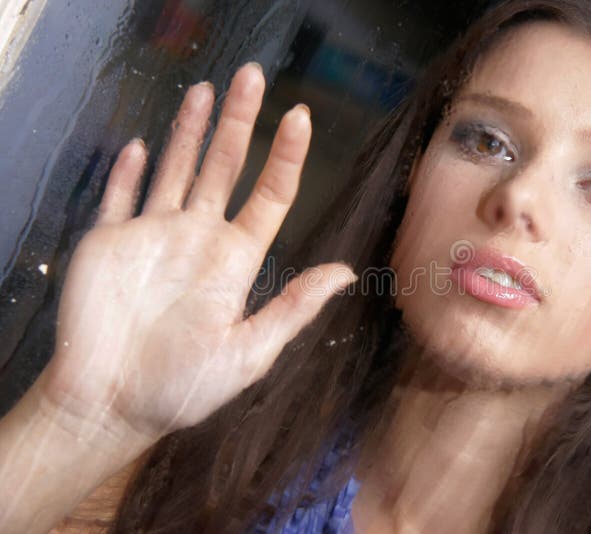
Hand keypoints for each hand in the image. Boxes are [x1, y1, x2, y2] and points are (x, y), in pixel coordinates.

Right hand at [37, 63, 355, 444]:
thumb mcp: (248, 352)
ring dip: (189, 130)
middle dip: (237, 121)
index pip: (268, 196)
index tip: (299, 116)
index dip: (285, 156)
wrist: (111, 406)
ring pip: (176, 170)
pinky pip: (120, 197)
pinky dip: (130, 172)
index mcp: (235, 261)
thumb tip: (345, 272)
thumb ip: (292, 307)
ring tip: (204, 90)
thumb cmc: (182, 389)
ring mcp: (153, 236)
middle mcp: (198, 239)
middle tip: (250, 76)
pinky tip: (143, 144)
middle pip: (223, 167)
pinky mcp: (108, 243)